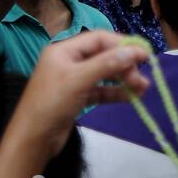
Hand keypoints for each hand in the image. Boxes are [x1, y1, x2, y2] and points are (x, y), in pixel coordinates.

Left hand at [14, 31, 150, 155]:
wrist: (32, 139)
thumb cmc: (52, 103)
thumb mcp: (79, 80)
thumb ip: (107, 64)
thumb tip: (135, 51)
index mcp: (64, 50)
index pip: (99, 39)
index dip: (122, 44)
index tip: (145, 55)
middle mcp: (69, 61)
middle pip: (103, 56)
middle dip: (124, 65)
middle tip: (142, 79)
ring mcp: (73, 80)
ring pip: (104, 74)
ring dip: (123, 79)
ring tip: (143, 88)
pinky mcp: (78, 98)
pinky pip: (101, 90)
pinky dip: (116, 92)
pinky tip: (132, 97)